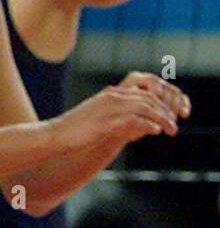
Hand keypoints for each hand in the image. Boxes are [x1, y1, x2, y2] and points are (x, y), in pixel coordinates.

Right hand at [52, 83, 179, 154]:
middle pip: (149, 97)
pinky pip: (134, 119)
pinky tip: (155, 131)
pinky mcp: (106, 123)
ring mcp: (108, 108)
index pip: (145, 91)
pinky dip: (148, 124)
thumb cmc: (74, 131)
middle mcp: (111, 97)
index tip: (169, 116)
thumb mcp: (99, 118)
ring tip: (171, 129)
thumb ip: (117, 116)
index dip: (161, 103)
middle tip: (174, 124)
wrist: (53, 136)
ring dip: (162, 118)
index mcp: (110, 94)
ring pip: (146, 106)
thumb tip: (137, 124)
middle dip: (166, 110)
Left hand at [113, 70, 190, 121]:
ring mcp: (158, 85)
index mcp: (133, 79)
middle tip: (168, 119)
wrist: (118, 123)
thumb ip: (134, 111)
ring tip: (171, 121)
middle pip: (165, 87)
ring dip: (175, 106)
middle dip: (167, 104)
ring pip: (174, 92)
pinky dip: (184, 104)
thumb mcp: (123, 116)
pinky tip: (184, 115)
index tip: (158, 114)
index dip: (158, 97)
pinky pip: (180, 96)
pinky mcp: (167, 94)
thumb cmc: (117, 121)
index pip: (153, 83)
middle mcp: (147, 79)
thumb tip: (148, 112)